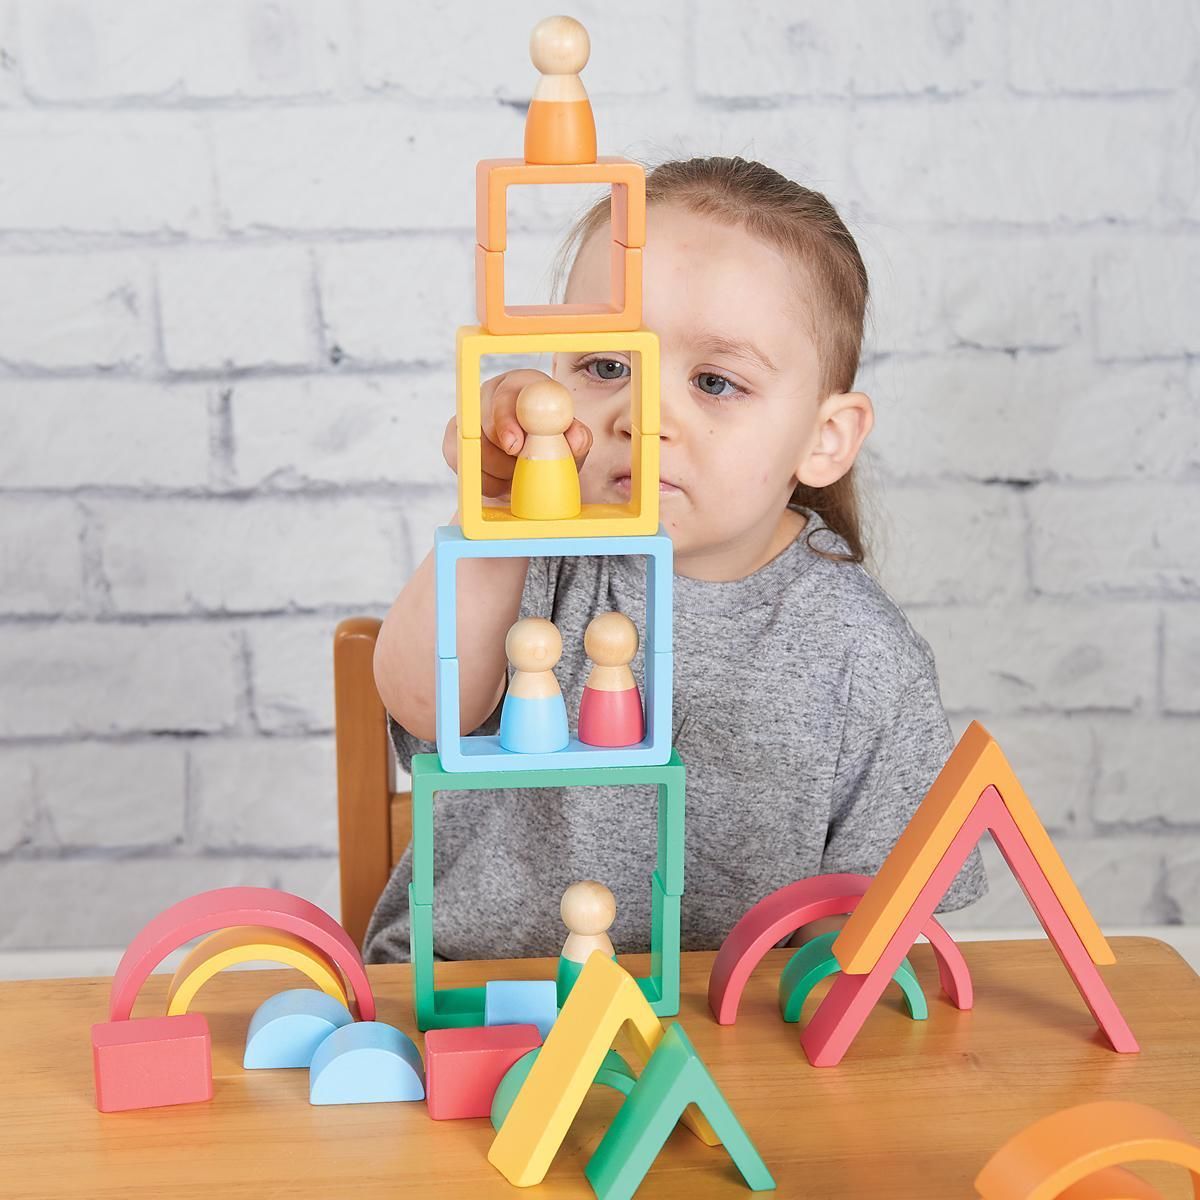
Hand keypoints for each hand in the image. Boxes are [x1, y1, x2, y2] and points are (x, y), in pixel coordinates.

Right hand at [442, 369, 592, 497]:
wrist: (534, 475)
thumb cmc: (554, 450)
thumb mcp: (570, 444)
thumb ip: (576, 438)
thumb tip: (576, 438)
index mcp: (523, 385)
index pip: (509, 392)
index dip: (508, 420)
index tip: (514, 447)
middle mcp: (492, 394)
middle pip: (483, 417)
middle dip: (502, 449)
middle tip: (518, 466)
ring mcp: (469, 417)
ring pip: (475, 447)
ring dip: (501, 470)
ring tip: (520, 473)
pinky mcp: (454, 444)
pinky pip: (465, 467)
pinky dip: (488, 482)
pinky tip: (503, 479)